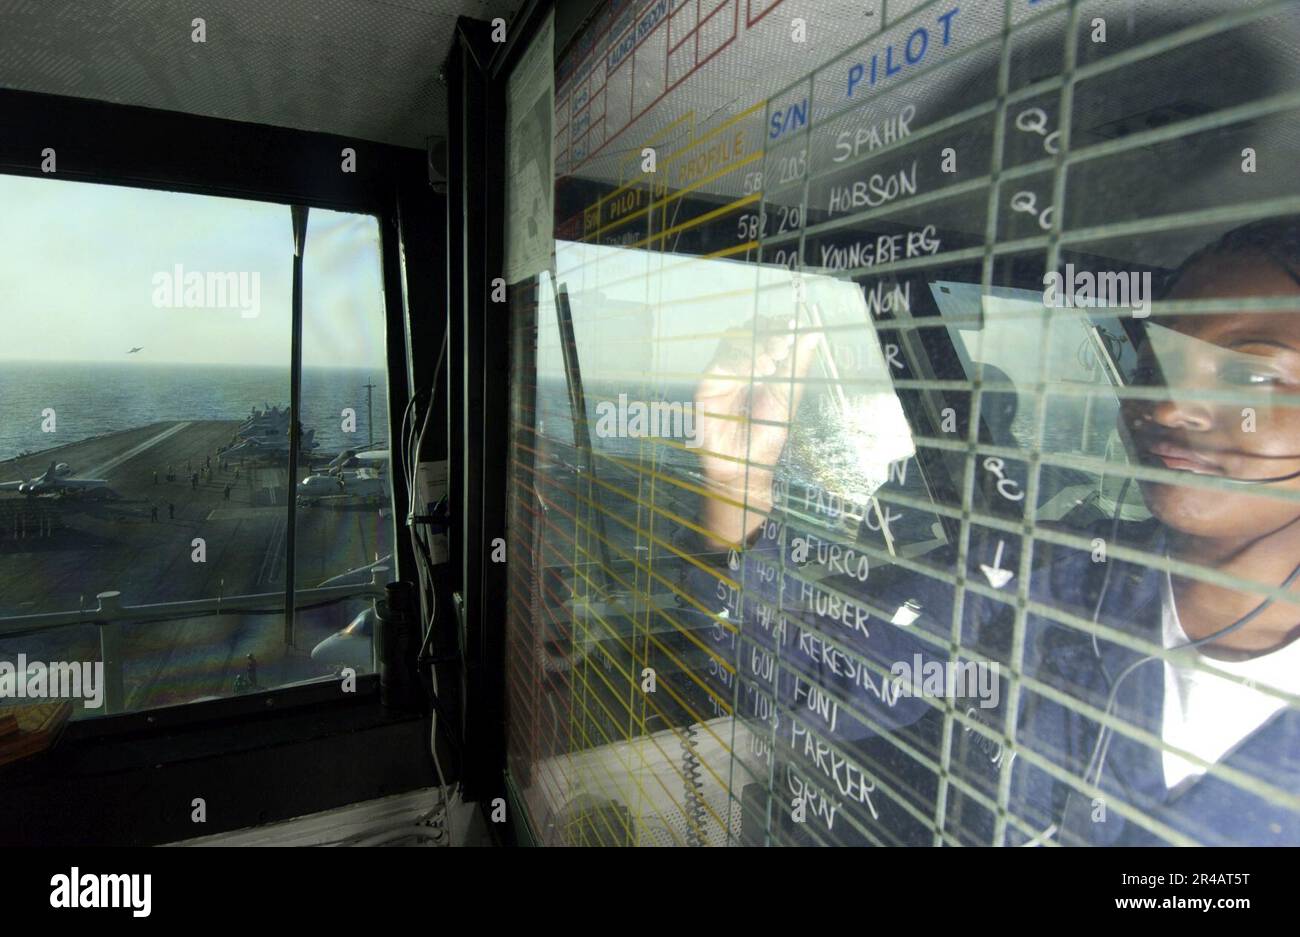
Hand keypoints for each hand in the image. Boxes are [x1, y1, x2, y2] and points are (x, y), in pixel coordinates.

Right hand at [694, 313, 820, 546]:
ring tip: (773, 361)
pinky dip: (741, 360)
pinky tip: (759, 370)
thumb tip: (813, 333)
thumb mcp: (787, 397)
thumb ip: (797, 366)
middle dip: (766, 331)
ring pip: (732, 341)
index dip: (777, 326)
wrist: (746, 468)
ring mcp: (722, 375)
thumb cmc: (765, 437)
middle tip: (783, 343)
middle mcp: (738, 367)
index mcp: (758, 366)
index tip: (794, 326)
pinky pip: (721, 363)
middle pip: (746, 331)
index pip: (764, 334)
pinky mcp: (707, 386)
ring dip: (755, 345)